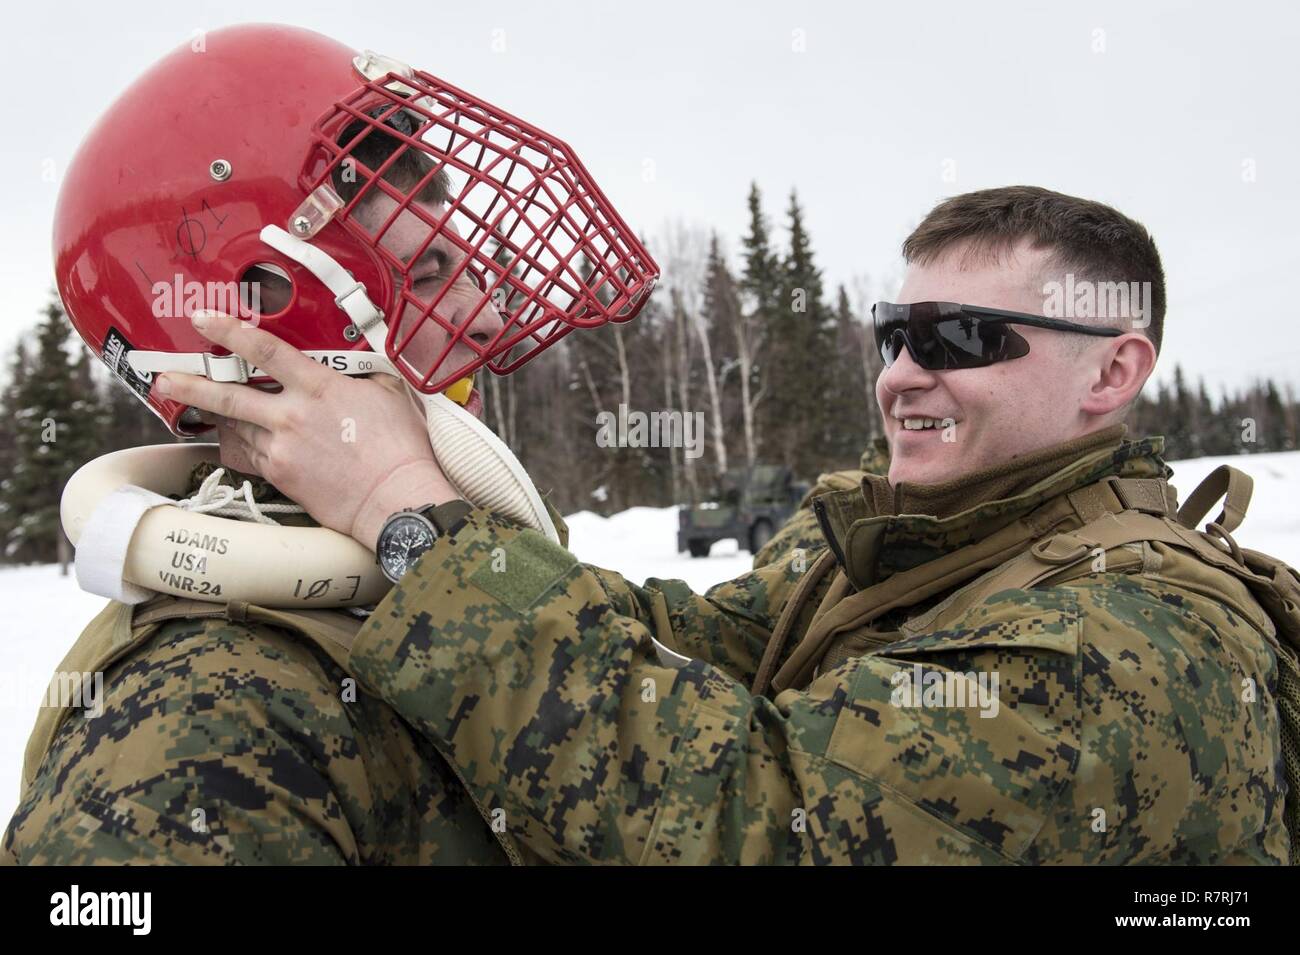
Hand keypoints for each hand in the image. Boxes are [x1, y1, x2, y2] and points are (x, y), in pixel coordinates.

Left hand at [156, 311, 462, 548]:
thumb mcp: (391, 395)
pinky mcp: (281, 476)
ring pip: (235, 427)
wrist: (394, 498)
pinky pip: (249, 456)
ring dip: (217, 417)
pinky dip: (241, 446)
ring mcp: (282, 448)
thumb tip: (360, 367)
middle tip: (165, 378)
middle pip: (228, 396)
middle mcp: (291, 415)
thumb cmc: (400, 449)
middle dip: (192, 385)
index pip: (266, 351)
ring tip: (196, 409)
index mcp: (319, 387)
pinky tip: (236, 442)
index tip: (204, 320)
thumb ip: (366, 376)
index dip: (230, 332)